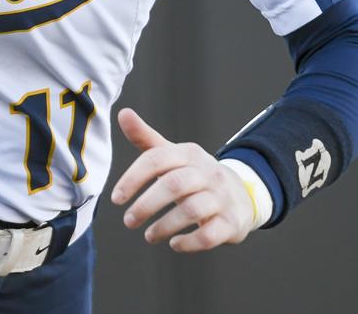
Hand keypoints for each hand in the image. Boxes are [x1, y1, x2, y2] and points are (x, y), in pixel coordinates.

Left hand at [109, 107, 254, 252]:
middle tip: (128, 221)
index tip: (116, 199)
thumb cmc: (196, 175)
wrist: (241, 196)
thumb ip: (147, 138)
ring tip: (149, 236)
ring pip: (191, 210)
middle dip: (146, 205)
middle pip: (174, 185)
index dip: (133, 178)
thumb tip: (123, 113)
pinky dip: (188, 242)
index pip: (157, 159)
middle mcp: (208, 172)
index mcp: (190, 154)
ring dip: (164, 226)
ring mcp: (221, 198)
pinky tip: (174, 244)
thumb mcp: (174, 155)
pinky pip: (209, 235)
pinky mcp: (230, 223)